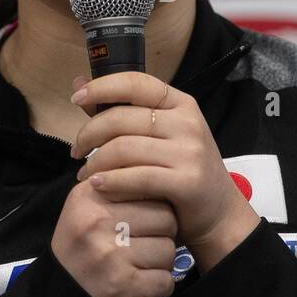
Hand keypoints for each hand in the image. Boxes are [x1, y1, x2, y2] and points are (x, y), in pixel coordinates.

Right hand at [49, 180, 177, 296]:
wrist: (59, 293)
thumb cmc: (80, 245)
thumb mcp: (85, 205)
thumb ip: (116, 184)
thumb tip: (155, 168)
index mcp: (89, 197)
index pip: (148, 187)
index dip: (154, 204)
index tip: (145, 216)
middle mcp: (97, 223)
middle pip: (165, 218)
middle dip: (162, 233)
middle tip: (145, 243)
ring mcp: (110, 256)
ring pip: (168, 250)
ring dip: (161, 261)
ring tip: (141, 263)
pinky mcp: (123, 286)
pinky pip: (165, 280)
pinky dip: (159, 286)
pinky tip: (142, 284)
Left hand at [67, 72, 260, 271]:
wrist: (219, 214)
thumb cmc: (182, 171)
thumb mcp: (158, 136)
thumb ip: (119, 112)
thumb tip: (77, 84)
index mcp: (180, 104)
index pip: (135, 83)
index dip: (102, 87)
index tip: (77, 98)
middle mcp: (187, 122)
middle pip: (121, 118)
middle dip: (89, 134)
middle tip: (76, 151)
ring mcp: (189, 151)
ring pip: (124, 148)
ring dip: (95, 162)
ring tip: (86, 174)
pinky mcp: (187, 181)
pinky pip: (136, 176)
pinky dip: (110, 181)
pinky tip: (98, 186)